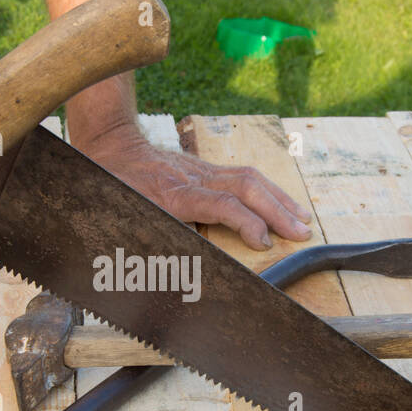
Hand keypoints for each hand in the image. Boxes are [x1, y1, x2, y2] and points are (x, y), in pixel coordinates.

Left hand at [79, 123, 313, 250]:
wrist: (109, 144)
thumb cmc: (111, 184)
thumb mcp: (119, 214)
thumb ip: (143, 237)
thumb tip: (168, 266)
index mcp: (173, 194)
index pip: (220, 204)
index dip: (245, 223)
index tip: (263, 242)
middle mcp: (193, 178)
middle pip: (245, 186)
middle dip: (277, 211)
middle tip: (301, 235)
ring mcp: (201, 169)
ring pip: (249, 177)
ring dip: (278, 199)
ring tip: (302, 219)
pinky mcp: (205, 167)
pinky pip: (242, 175)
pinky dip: (266, 190)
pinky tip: (280, 202)